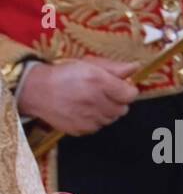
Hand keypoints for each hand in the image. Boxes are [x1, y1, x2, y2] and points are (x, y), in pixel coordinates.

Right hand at [17, 57, 138, 135]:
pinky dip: (94, 120)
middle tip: (103, 93)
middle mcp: (95, 101)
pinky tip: (83, 110)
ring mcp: (89, 117)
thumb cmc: (63, 74)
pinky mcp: (82, 129)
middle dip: (117, 101)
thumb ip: (114, 68)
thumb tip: (135, 68)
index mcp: (99, 81)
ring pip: (111, 119)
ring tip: (90, 101)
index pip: (130, 94)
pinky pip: (98, 127)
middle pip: (123, 109)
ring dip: (106, 111)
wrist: (37, 90)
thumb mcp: (88, 64)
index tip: (121, 87)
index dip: (127, 90)